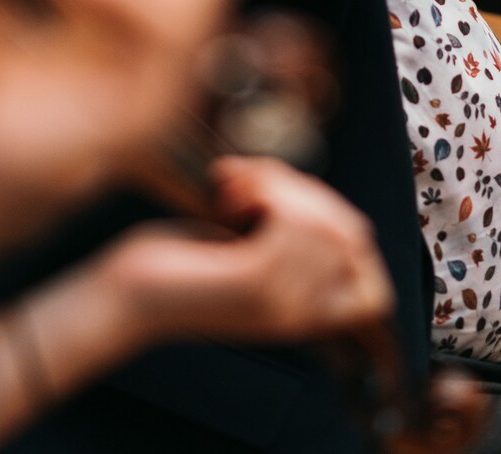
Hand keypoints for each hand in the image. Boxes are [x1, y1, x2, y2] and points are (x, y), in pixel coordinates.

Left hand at [0, 158, 389, 453]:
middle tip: (257, 185)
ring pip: (326, 225)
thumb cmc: (177, 266)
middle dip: (310, 192)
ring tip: (237, 188)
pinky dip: (266, 189)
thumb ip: (287, 236)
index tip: (295, 204)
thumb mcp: (244, 251)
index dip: (348, 233)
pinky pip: (293, 224)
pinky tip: (229, 191)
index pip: (373, 290)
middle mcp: (300, 314)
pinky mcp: (253, 281)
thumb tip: (315, 197)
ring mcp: (280, 301)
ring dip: (283, 185)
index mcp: (302, 314)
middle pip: (354, 237)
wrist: (126, 295)